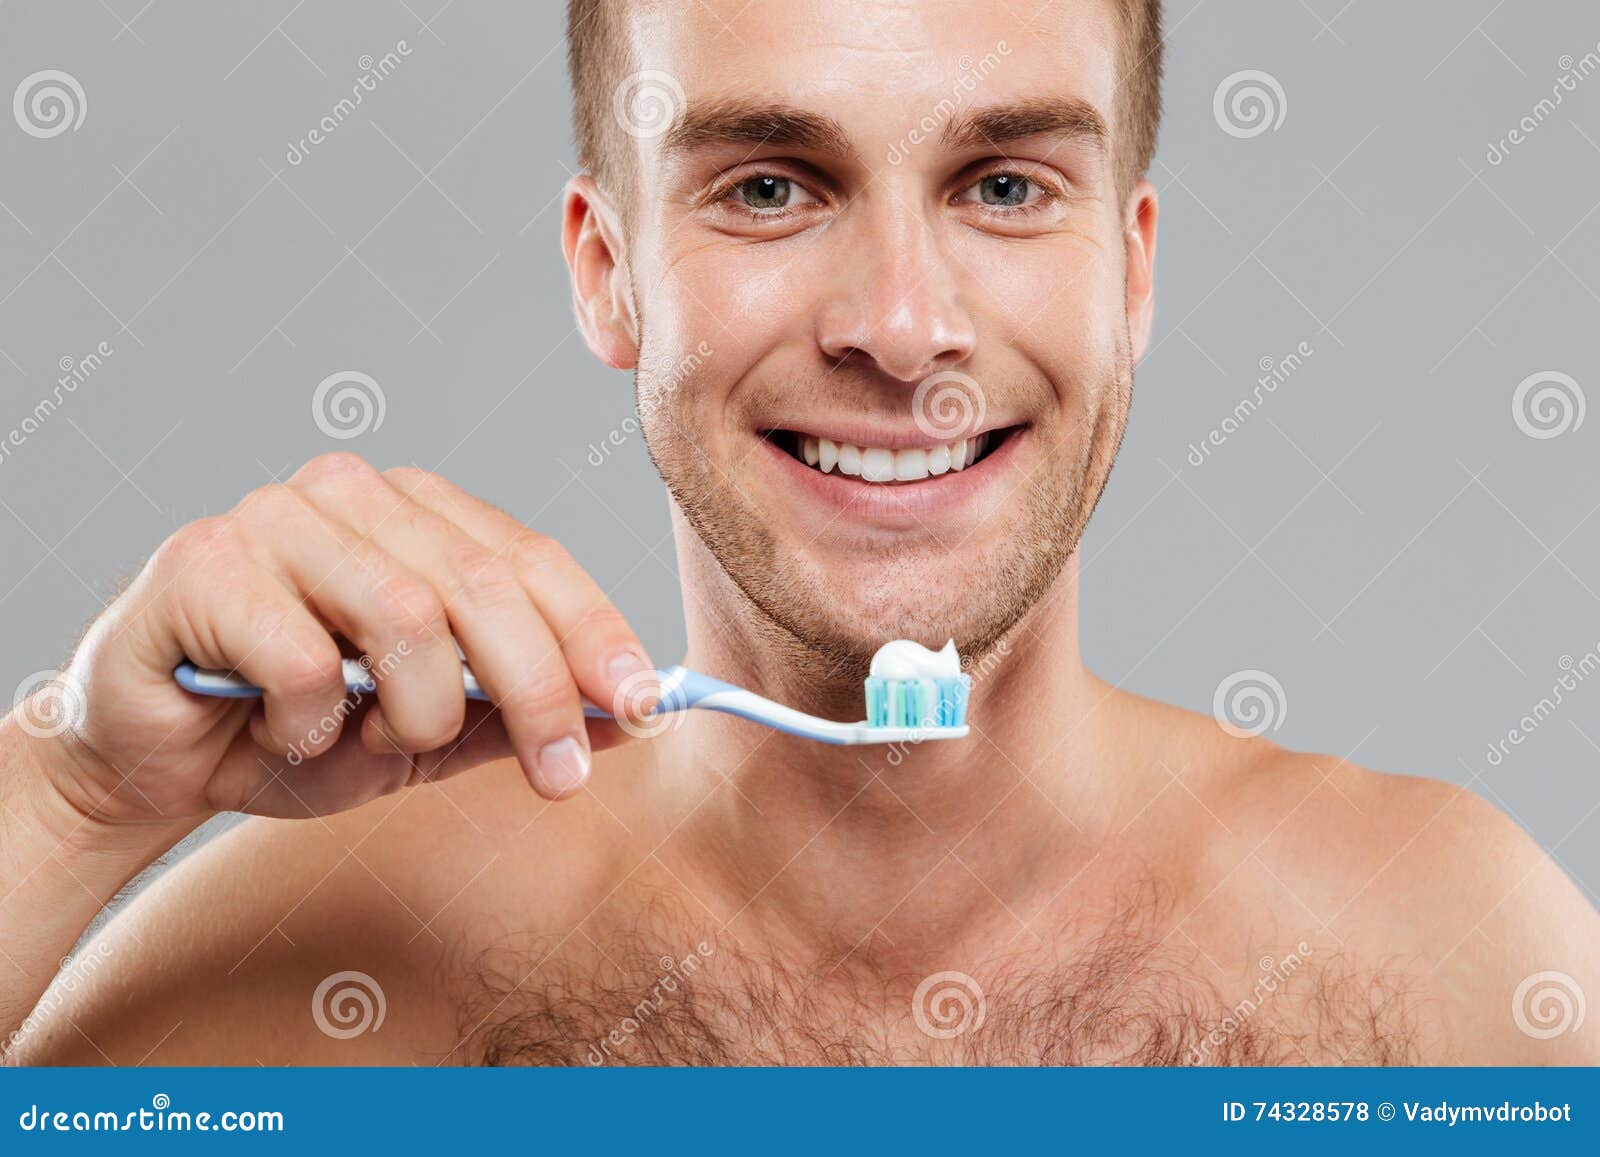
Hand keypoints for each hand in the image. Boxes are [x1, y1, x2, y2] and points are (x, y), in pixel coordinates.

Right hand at [17, 453, 654, 824]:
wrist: (156, 757)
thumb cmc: (294, 730)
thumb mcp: (427, 734)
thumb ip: (516, 717)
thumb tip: (630, 716)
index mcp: (418, 513)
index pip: (532, 559)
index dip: (596, 633)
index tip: (645, 707)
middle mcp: (354, 494)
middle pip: (485, 585)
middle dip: (539, 693)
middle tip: (559, 776)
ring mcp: (276, 516)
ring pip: (408, 617)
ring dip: (412, 714)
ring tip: (374, 745)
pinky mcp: (205, 562)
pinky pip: (306, 660)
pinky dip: (315, 725)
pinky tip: (288, 732)